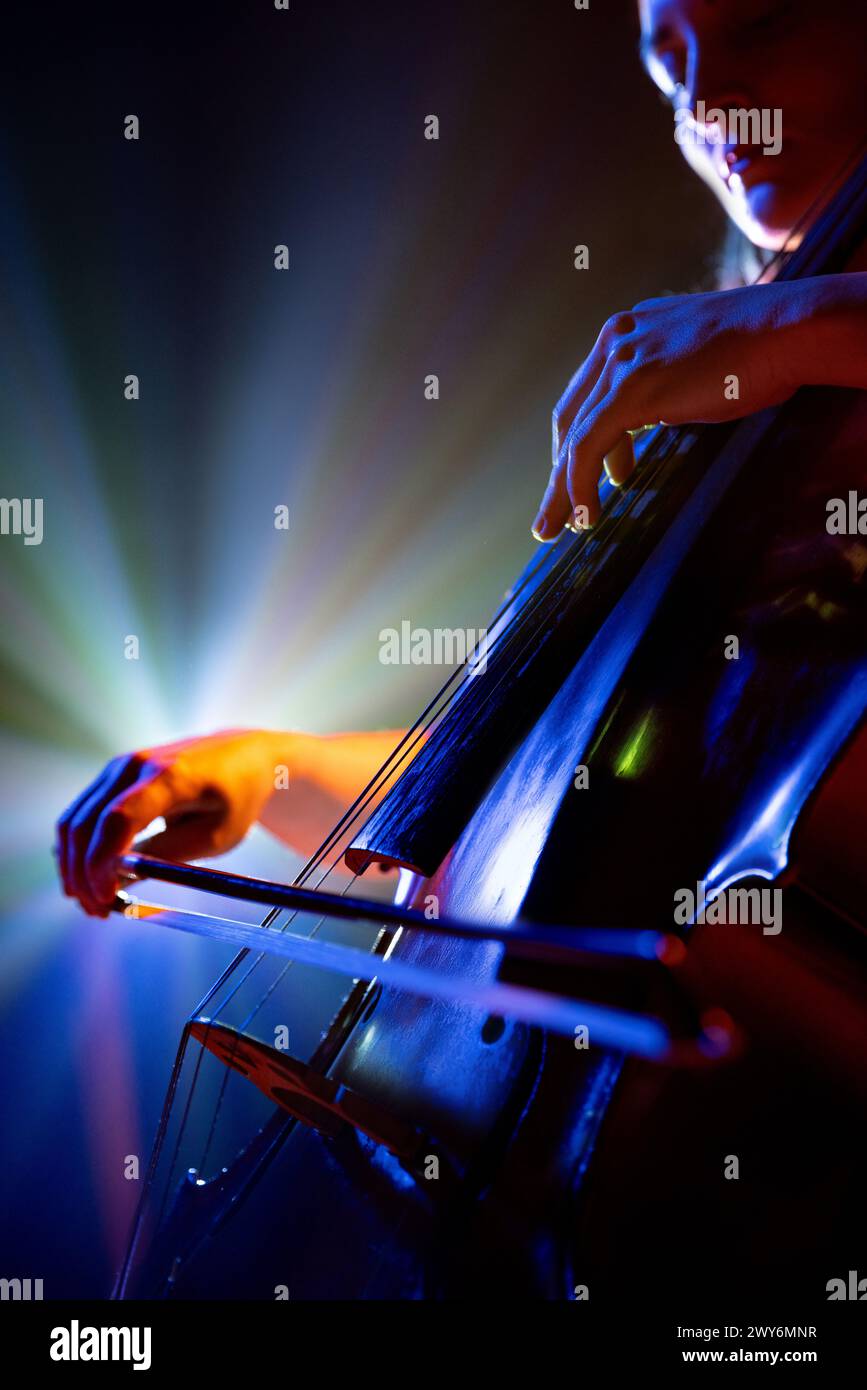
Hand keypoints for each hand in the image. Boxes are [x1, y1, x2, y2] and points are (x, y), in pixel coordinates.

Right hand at [56, 729, 280, 915]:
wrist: (242, 757)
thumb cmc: (236, 798)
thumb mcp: (214, 836)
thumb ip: (166, 857)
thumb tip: (119, 883)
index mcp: (170, 777)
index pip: (118, 820)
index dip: (102, 862)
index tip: (105, 898)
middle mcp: (136, 765)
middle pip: (87, 823)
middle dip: (83, 873)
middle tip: (97, 910)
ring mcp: (120, 767)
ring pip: (75, 820)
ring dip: (74, 865)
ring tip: (91, 901)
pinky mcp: (113, 775)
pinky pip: (82, 814)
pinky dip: (79, 849)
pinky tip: (88, 877)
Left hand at [532, 278, 835, 539]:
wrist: (787, 331)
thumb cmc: (761, 351)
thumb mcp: (698, 365)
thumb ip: (668, 385)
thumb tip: (655, 416)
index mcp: (629, 330)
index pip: (588, 393)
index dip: (579, 439)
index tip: (584, 476)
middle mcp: (616, 340)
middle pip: (570, 414)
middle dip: (560, 468)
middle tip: (557, 510)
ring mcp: (620, 363)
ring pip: (572, 437)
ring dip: (562, 489)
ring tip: (561, 527)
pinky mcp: (630, 391)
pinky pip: (588, 448)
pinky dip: (580, 487)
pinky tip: (586, 515)